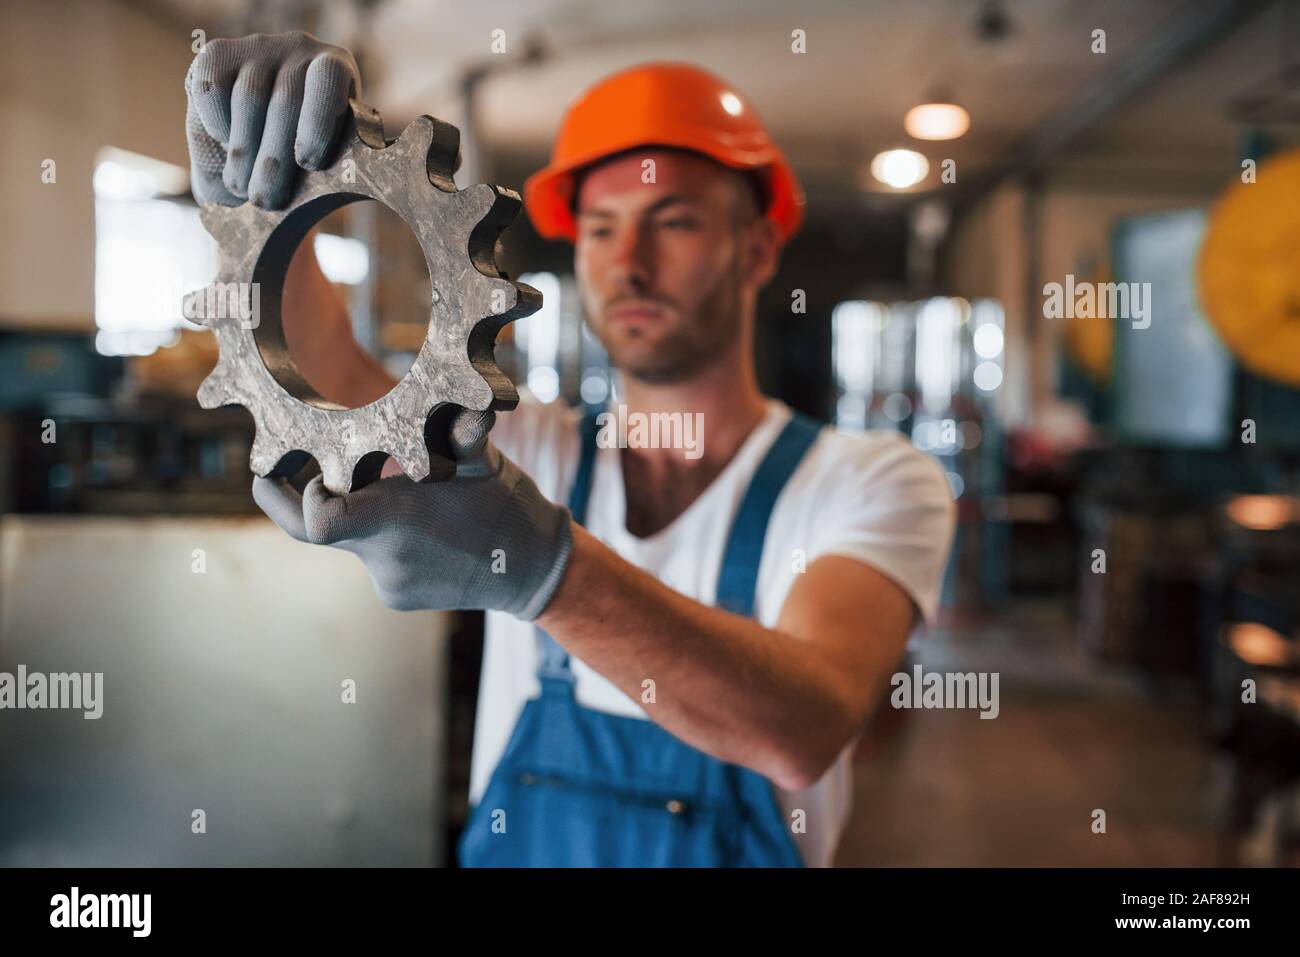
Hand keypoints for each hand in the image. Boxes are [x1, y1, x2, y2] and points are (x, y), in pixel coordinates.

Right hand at [185, 31, 359, 207]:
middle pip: (286, 101)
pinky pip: (213, 89)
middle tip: (267, 201)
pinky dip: (219, 124)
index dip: (318, 120)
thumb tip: (337, 178)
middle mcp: (299, 48)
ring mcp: (258, 48)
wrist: (256, 153)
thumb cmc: (301, 161)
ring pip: (249, 99)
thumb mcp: (324, 164)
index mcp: (337, 67)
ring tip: (244, 189)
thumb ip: (332, 167)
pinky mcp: (217, 54)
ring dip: (245, 153)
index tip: (308, 163)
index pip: (329, 77)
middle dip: (274, 159)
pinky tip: (226, 145)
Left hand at [251, 410, 574, 620]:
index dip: (294, 494)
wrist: (535, 572)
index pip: (316, 519)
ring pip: (352, 540)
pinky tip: (423, 529)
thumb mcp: (482, 461)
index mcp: (396, 519)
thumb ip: (458, 431)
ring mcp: (389, 583)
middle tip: (292, 471)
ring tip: (402, 496)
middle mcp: (384, 557)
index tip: (310, 470)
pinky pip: (373, 560)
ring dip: (363, 515)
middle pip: (319, 529)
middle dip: (309, 498)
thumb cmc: (509, 509)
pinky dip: (385, 539)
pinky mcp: (397, 597)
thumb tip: (465, 405)